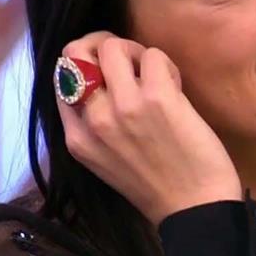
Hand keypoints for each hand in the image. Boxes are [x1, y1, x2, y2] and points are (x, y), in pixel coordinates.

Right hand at [57, 32, 241, 223]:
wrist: (195, 208)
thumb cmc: (156, 185)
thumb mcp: (105, 160)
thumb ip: (93, 124)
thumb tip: (96, 79)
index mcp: (76, 138)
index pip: (61, 77)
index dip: (85, 64)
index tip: (108, 73)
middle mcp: (93, 120)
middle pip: (77, 52)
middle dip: (105, 48)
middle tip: (130, 64)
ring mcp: (124, 107)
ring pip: (114, 47)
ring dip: (136, 53)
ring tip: (155, 77)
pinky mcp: (158, 98)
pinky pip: (153, 55)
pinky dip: (166, 65)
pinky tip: (176, 89)